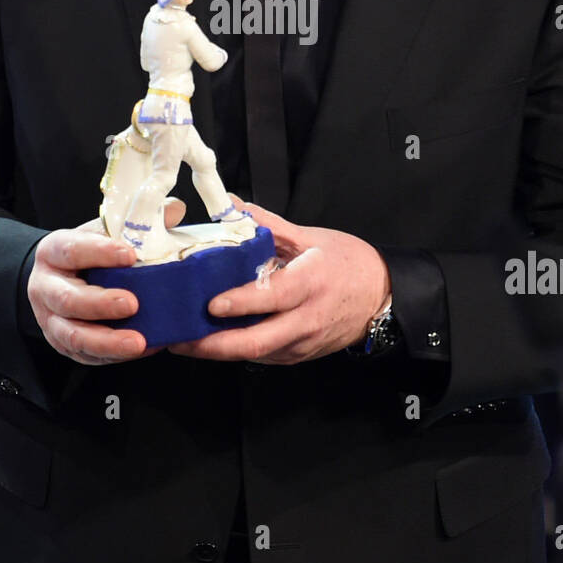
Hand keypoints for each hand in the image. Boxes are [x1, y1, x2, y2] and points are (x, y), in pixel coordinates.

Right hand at [26, 199, 185, 364]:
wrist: (57, 278)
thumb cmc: (85, 253)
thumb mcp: (101, 231)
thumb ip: (136, 221)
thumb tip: (174, 208)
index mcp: (54, 252)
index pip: (72, 250)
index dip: (99, 253)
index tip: (130, 254)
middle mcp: (46, 288)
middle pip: (68, 300)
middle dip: (100, 304)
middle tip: (132, 304)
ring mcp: (51, 320)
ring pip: (73, 335)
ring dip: (107, 341)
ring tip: (138, 342)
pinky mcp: (63, 345)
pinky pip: (86, 356)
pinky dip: (113, 356)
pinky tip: (142, 349)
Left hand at [167, 195, 390, 364]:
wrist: (383, 298)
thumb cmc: (349, 265)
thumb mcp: (312, 238)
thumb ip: (270, 225)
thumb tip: (235, 206)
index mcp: (310, 284)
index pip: (273, 298)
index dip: (241, 304)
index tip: (211, 304)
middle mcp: (306, 319)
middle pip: (256, 342)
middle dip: (213, 345)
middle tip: (179, 338)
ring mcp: (302, 343)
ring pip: (255, 353)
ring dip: (219, 351)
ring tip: (184, 341)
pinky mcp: (298, 355)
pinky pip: (262, 355)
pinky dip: (236, 351)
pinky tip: (212, 342)